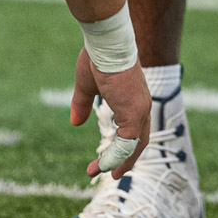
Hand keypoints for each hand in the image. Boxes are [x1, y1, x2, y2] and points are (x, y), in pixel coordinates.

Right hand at [70, 49, 149, 177]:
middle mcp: (141, 106)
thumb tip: (76, 123)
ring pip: (133, 145)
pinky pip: (127, 142)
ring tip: (99, 172)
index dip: (121, 147)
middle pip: (137, 142)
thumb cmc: (98, 58)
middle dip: (122, 160)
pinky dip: (117, 156)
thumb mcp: (87, 86)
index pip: (133, 130)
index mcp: (134, 99)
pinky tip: (104, 164)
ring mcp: (140, 110)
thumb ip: (82, 105)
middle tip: (107, 174)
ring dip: (117, 162)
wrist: (106, 43)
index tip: (104, 160)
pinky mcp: (133, 112)